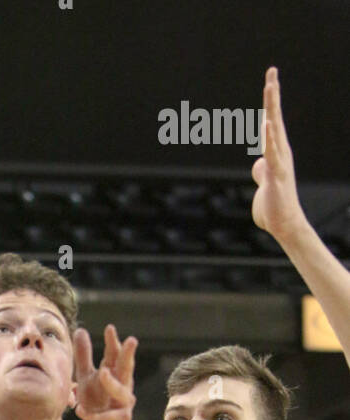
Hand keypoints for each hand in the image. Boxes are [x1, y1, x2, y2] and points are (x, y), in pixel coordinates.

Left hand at [73, 325, 137, 419]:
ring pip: (122, 392)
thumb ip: (84, 356)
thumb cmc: (100, 405)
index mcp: (115, 376)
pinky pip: (105, 418)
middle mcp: (122, 388)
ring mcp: (123, 405)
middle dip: (128, 356)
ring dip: (113, 383)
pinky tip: (80, 412)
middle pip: (126, 370)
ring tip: (103, 373)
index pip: (115, 357)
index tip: (109, 328)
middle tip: (131, 340)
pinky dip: (92, 416)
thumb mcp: (87, 379)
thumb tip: (80, 330)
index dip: (113, 343)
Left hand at [251, 68, 306, 244]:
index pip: (272, 120)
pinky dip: (269, 138)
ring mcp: (280, 161)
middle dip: (272, 95)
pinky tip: (266, 123)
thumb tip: (259, 163)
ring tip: (270, 87)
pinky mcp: (277, 174)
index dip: (270, 101)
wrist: (284, 224)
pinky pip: (272, 153)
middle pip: (275, 117)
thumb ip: (261, 170)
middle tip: (271, 72)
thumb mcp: (263, 182)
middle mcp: (280, 151)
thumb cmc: (273, 205)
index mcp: (275, 151)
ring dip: (272, 108)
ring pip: (275, 129)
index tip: (270, 78)